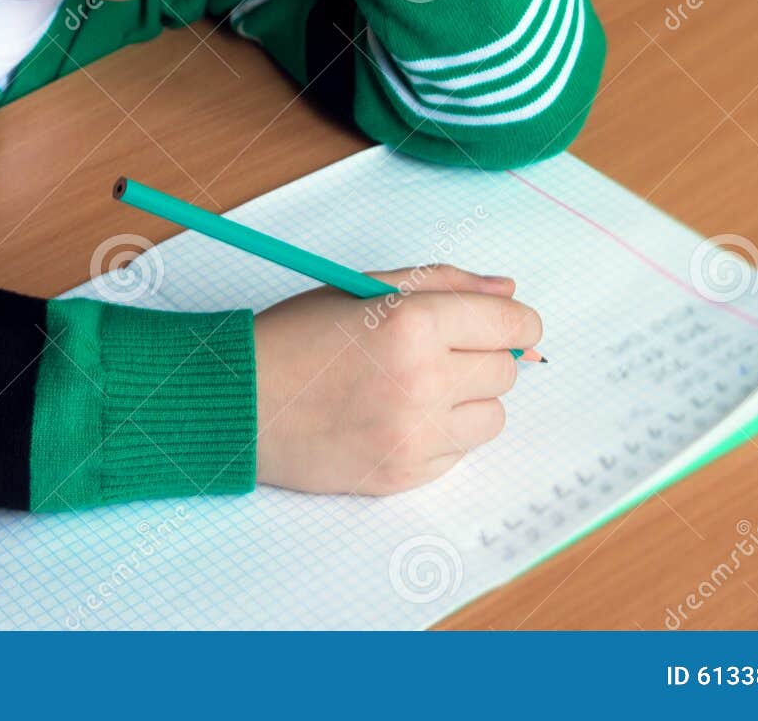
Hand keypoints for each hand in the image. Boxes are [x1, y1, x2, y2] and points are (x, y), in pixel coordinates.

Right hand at [253, 264, 541, 495]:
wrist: (242, 402)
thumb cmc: (296, 338)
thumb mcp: (366, 287)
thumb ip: (444, 282)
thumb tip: (508, 292)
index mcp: (413, 322)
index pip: (513, 324)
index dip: (515, 322)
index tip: (503, 325)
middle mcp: (422, 381)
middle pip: (506, 371)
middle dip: (482, 356)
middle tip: (436, 351)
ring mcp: (414, 434)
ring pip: (491, 417)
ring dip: (466, 400)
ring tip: (417, 387)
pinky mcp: (403, 474)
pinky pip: (458, 454)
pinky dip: (439, 436)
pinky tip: (397, 416)